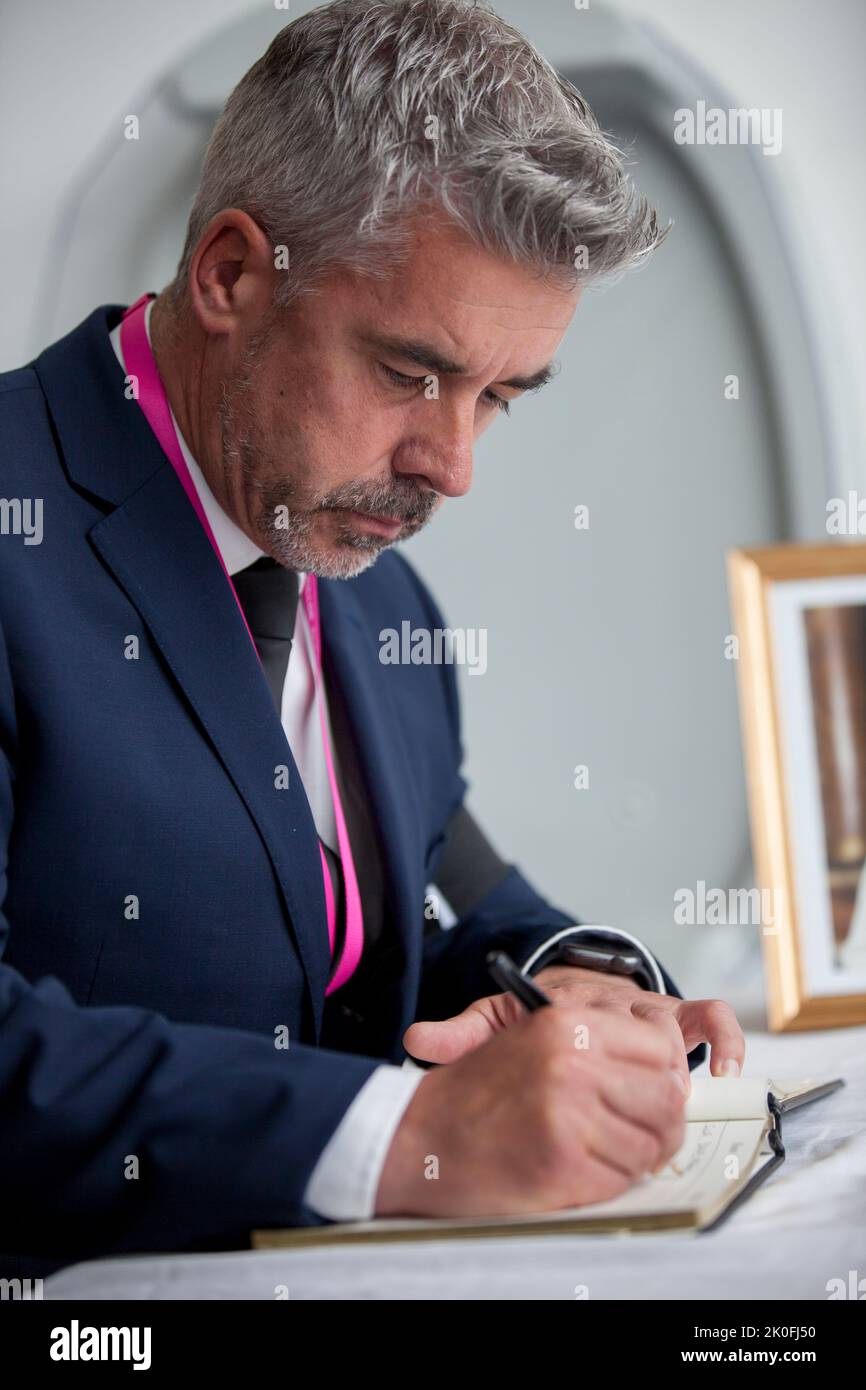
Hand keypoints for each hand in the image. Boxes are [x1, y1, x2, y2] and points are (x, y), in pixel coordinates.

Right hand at [377, 1003, 688, 1217]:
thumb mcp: (527, 1034)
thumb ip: (598, 1040)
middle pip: (666, 1098)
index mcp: (566, 1021)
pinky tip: (583, 1173)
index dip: (668, 1074)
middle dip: (663, 1123)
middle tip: (643, 1132)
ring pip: (651, 1144)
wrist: (419, 1135)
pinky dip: (612, 1183)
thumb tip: (672, 1056)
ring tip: (608, 1153)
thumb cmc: (477, 1089)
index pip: (662, 1045)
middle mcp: (572, 1062)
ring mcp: (568, 1114)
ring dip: (637, 1157)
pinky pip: (622, 1179)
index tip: (656, 1090)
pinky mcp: (563, 1164)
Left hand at [403, 964, 745, 1095]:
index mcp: (567, 1006)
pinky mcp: (677, 1014)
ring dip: (677, 1075)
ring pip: (675, 1035)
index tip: (588, 1099)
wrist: (567, 985)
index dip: (593, 1066)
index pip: (584, 1025)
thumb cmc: (533, 1014)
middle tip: (642, 1131)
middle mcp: (612, 1003)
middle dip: (646, 1087)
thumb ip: (462, 1033)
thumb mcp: (494, 1021)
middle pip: (639, 1039)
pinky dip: (724, 1044)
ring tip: (671, 1115)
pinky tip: (726, 1077)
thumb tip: (417, 1040)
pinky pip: (711, 1019)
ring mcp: (649, 1007)